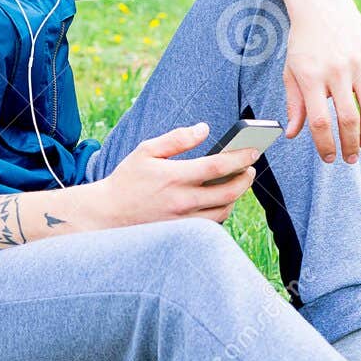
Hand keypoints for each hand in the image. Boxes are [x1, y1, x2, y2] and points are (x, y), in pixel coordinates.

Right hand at [95, 122, 258, 226]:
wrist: (107, 215)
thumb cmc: (127, 180)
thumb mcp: (146, 151)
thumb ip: (177, 139)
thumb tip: (204, 128)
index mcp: (174, 177)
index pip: (218, 167)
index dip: (241, 158)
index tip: (254, 151)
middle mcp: (182, 201)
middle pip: (228, 192)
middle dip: (245, 179)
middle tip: (250, 169)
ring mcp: (183, 220)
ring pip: (224, 211)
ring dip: (236, 196)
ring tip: (237, 182)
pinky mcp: (182, 232)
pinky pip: (212, 224)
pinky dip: (222, 210)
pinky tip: (221, 199)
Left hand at [279, 0, 360, 161]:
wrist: (321, 4)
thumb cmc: (303, 42)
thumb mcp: (291, 71)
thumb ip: (295, 104)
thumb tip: (294, 135)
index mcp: (311, 78)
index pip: (320, 122)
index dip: (326, 145)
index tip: (329, 158)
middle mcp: (336, 71)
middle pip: (348, 119)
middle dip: (350, 145)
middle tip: (349, 158)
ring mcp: (358, 63)